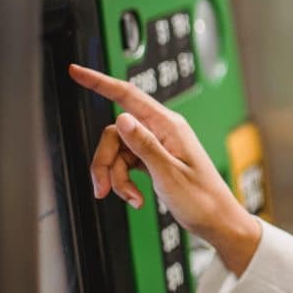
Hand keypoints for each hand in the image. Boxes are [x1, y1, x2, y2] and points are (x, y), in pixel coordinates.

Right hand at [68, 63, 260, 274]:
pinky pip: (126, 164)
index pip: (128, 95)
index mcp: (169, 126)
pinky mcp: (154, 159)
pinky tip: (136, 198)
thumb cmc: (202, 199)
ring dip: (116, 178)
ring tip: (132, 198)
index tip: (76, 71)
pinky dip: (125, 182)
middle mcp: (163, 131)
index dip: (100, 82)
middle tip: (104, 189)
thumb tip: (123, 118)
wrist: (217, 221)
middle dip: (105, 162)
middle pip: (114, 133)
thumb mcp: (169, 174)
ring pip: (117, 151)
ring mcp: (158, 145)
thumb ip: (144, 145)